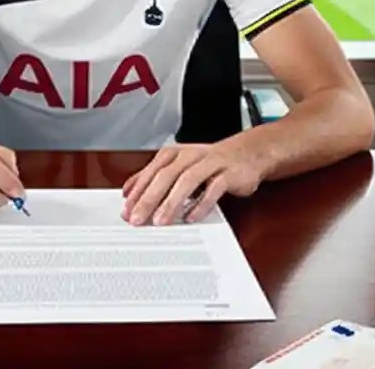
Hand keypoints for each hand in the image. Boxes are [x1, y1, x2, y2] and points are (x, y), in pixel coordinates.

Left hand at [121, 143, 262, 225]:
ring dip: (172, 202)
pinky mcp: (228, 174)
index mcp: (174, 154)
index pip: (151, 172)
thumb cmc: (209, 162)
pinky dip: (202, 204)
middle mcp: (190, 156)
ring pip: (187, 181)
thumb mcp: (178, 166)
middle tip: (137, 219)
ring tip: (161, 221)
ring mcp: (210, 164)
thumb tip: (129, 192)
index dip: (137, 192)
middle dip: (149, 199)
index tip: (126, 211)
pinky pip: (214, 188)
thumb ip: (154, 177)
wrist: (247, 153)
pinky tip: (191, 217)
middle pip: (165, 176)